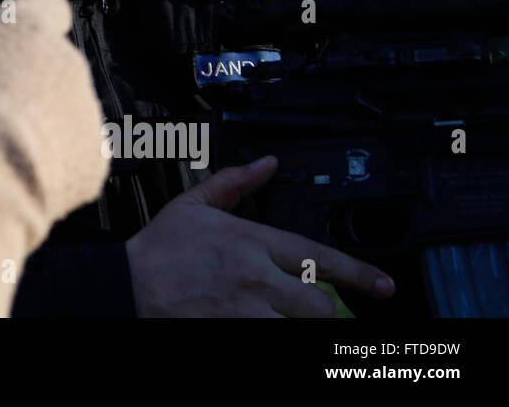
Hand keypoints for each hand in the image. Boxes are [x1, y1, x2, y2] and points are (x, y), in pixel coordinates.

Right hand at [0, 0, 108, 316]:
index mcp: (26, 25)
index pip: (46, 4)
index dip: (26, 21)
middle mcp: (67, 62)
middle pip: (53, 64)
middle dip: (27, 82)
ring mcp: (84, 113)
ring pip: (65, 111)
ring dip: (40, 124)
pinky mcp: (93, 163)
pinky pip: (75, 160)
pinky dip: (53, 169)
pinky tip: (13, 178)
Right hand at [125, 155, 394, 316]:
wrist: (126, 287)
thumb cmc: (156, 251)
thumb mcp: (193, 206)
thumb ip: (234, 183)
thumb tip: (267, 165)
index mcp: (249, 240)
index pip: (318, 256)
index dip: (359, 273)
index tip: (383, 286)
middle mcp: (256, 277)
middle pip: (319, 304)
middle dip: (321, 309)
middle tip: (312, 309)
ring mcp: (247, 312)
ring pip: (302, 328)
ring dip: (299, 326)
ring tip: (287, 319)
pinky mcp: (236, 336)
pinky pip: (276, 343)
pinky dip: (279, 337)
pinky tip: (268, 327)